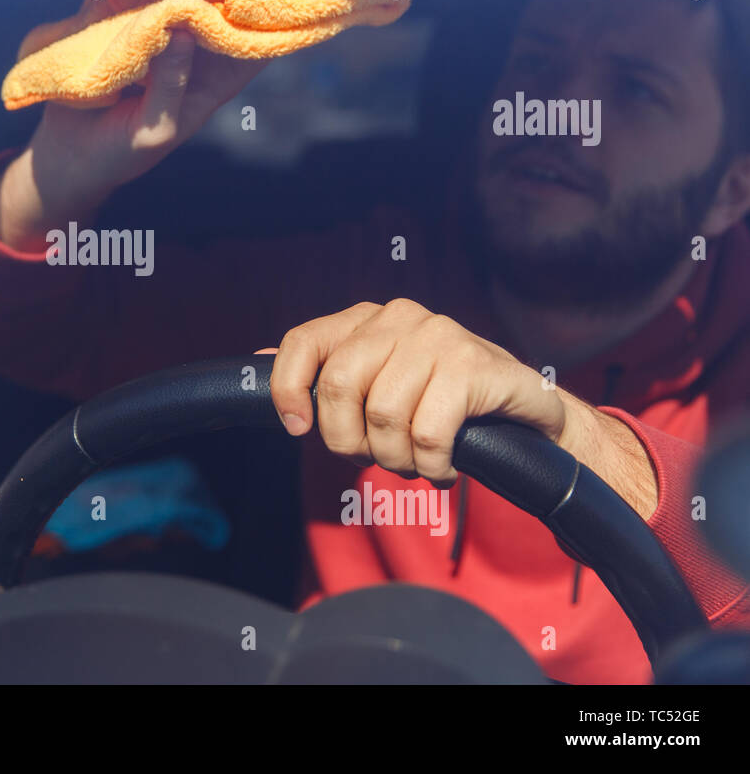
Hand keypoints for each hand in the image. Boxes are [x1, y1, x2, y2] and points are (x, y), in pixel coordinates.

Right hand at [0, 0, 271, 249]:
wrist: (62, 157)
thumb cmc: (118, 154)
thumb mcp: (154, 130)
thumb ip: (171, 84)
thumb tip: (183, 30)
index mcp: (208, 82)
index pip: (248, 45)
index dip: (263, 19)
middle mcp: (184, 52)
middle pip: (212, 9)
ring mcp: (148, 36)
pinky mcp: (109, 25)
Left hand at [259, 299, 658, 516]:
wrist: (526, 412)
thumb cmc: (442, 402)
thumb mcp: (379, 383)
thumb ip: (324, 373)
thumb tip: (255, 362)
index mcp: (367, 319)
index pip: (303, 342)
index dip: (288, 390)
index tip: (298, 429)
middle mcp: (399, 316)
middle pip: (338, 386)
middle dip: (348, 441)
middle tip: (375, 458)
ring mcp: (438, 335)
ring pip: (382, 417)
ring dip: (396, 460)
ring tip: (417, 462)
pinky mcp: (472, 365)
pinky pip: (426, 434)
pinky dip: (431, 466)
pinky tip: (445, 466)